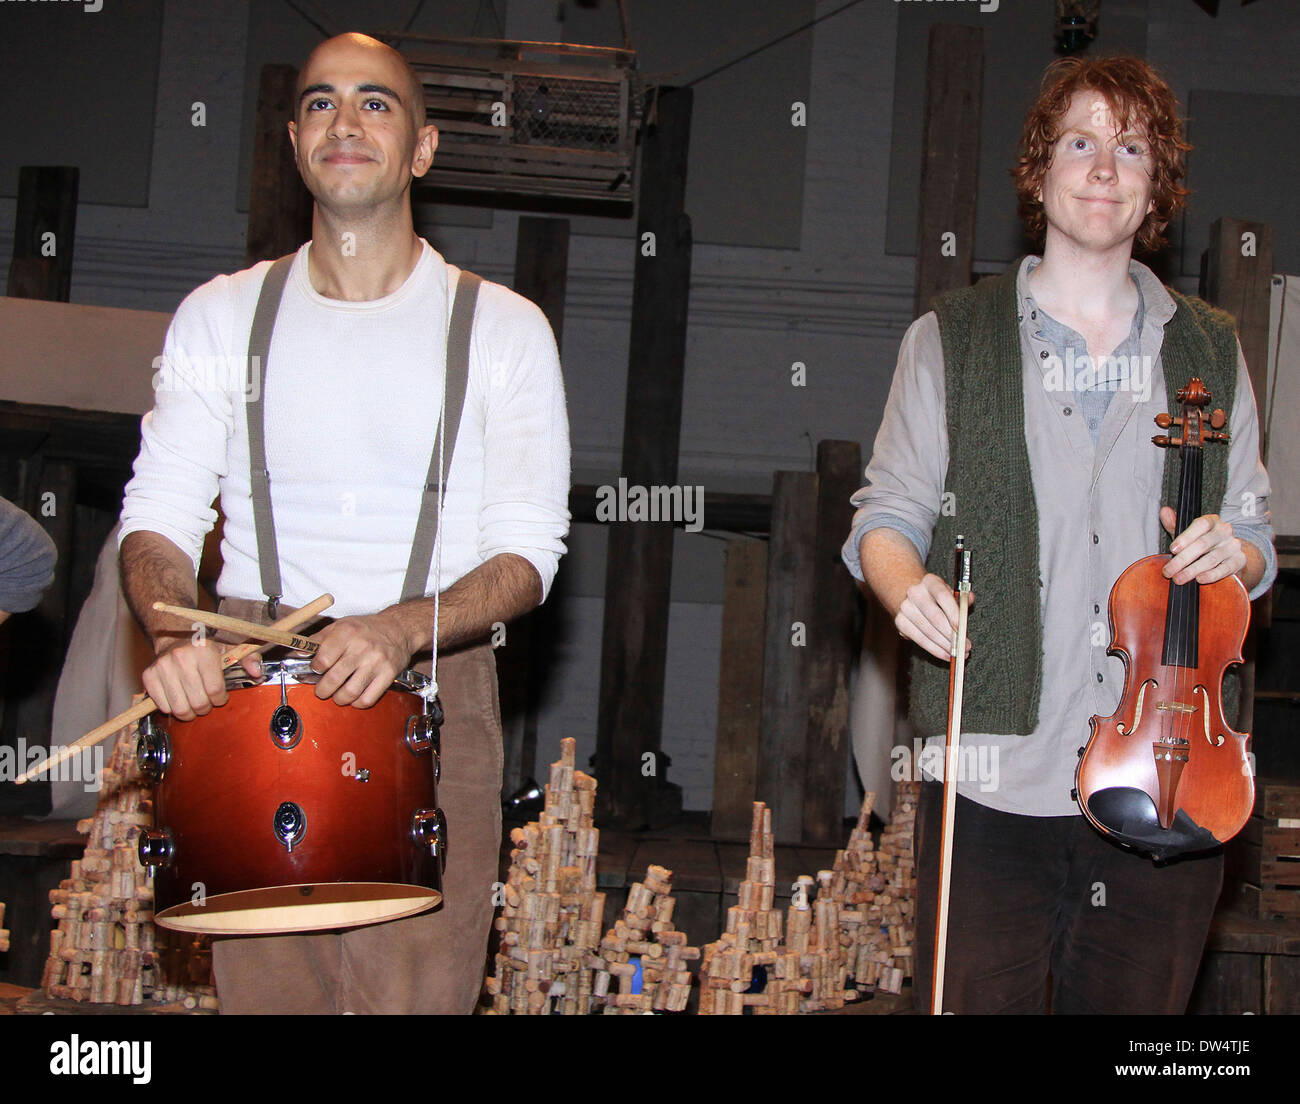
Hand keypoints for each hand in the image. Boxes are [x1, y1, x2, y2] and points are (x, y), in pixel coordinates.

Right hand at [142, 635, 258, 720]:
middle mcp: (181, 657)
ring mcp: (162, 667)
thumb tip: (257, 672)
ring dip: (189, 711)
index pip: (215, 690)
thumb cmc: (204, 647)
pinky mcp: (148, 676)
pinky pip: (162, 706)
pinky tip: (178, 697)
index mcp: (204, 650)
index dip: (220, 699)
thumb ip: (247, 659)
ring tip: (193, 701)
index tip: (220, 696)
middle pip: (198, 702)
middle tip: (206, 701)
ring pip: (180, 708)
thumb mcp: (229, 648)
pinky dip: (172, 708)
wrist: (174, 636)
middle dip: (206, 707)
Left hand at [308, 611, 412, 707]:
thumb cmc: (367, 628)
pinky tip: (355, 697)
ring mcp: (376, 662)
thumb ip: (319, 639)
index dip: (316, 669)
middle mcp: (362, 647)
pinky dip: (358, 703)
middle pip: (334, 679)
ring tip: (338, 695)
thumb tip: (299, 653)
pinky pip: (368, 698)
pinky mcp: (388, 675)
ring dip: (339, 699)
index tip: (317, 670)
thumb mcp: (341, 625)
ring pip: (350, 692)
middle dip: (323, 690)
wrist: (399, 628)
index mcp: (347, 633)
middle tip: (322, 690)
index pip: (323, 660)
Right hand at [894, 573, 973, 662]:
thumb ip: (962, 598)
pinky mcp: (900, 622)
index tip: (962, 630)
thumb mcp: (951, 592)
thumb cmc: (937, 597)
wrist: (913, 598)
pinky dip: (935, 650)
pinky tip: (945, 654)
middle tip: (965, 646)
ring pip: (928, 632)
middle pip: (935, 617)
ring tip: (958, 653)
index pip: (942, 596)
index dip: (953, 614)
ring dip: (945, 646)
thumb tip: (970, 599)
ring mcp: (905, 608)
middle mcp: (915, 593)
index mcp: (930, 581)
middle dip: (952, 636)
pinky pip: (920, 640)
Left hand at [1161, 507, 1244, 585]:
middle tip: (1168, 571)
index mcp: (1212, 521)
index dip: (1186, 537)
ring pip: (1212, 559)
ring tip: (1178, 579)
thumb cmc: (1203, 542)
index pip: (1201, 524)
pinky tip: (1199, 579)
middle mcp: (1224, 531)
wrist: (1229, 555)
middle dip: (1182, 560)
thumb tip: (1164, 511)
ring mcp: (1233, 545)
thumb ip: (1174, 523)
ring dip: (1192, 570)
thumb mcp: (1188, 533)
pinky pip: (1226, 568)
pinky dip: (1211, 575)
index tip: (1172, 549)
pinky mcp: (1240, 560)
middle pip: (1203, 544)